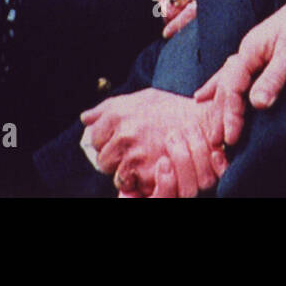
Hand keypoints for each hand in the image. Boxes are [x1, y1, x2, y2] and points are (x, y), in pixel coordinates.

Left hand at [80, 87, 225, 196]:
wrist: (201, 124)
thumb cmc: (172, 109)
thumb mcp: (142, 99)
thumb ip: (109, 108)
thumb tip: (84, 118)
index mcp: (118, 115)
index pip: (94, 137)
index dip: (105, 142)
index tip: (117, 142)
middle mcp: (123, 135)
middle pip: (102, 160)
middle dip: (114, 160)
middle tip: (132, 155)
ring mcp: (134, 156)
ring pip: (115, 176)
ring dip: (126, 174)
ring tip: (143, 164)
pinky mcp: (145, 174)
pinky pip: (131, 186)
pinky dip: (139, 183)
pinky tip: (151, 171)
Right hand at [194, 0, 285, 146]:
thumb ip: (273, 78)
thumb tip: (256, 104)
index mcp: (250, 50)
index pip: (233, 87)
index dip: (230, 113)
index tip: (231, 137)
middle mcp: (247, 51)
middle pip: (227, 85)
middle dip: (220, 112)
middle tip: (217, 140)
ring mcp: (253, 51)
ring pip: (228, 79)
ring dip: (219, 100)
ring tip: (206, 115)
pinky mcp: (262, 52)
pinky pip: (236, 72)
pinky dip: (223, 83)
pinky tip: (213, 89)